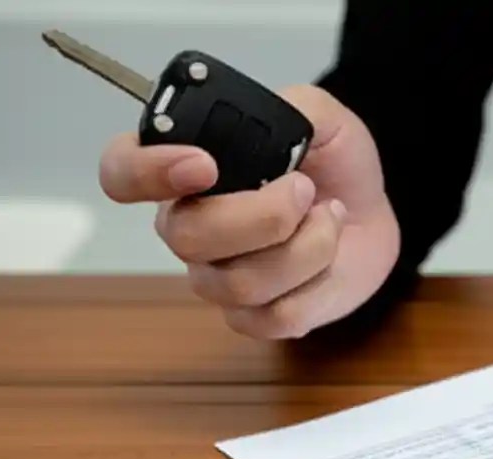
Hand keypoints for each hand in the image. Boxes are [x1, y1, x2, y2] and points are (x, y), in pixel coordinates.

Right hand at [98, 85, 399, 338]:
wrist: (370, 209)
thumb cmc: (333, 164)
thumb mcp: (321, 116)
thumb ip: (290, 108)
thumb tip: (263, 124)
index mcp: (183, 172)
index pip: (122, 173)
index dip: (146, 172)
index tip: (202, 165)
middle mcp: (189, 228)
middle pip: (188, 237)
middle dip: (262, 214)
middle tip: (305, 189)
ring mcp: (219, 278)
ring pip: (240, 283)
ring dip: (306, 247)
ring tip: (329, 216)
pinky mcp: (257, 316)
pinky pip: (276, 317)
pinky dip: (318, 284)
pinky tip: (329, 256)